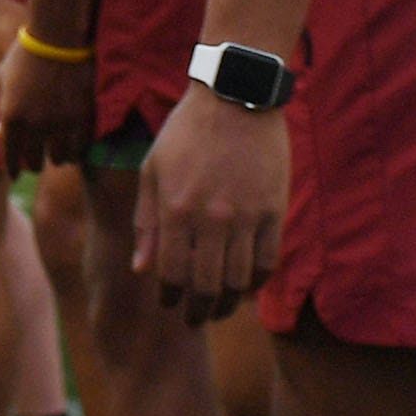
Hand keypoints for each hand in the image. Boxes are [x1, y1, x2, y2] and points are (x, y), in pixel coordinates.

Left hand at [0, 35, 95, 174]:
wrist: (57, 38)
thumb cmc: (24, 56)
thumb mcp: (3, 81)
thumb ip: (1, 111)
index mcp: (12, 116)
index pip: (10, 156)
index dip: (12, 168)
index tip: (14, 173)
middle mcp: (36, 125)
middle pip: (35, 162)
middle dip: (32, 163)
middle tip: (34, 162)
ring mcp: (62, 123)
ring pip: (60, 159)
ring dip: (56, 158)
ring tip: (55, 154)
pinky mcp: (84, 118)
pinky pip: (81, 147)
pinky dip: (76, 149)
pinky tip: (73, 146)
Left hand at [133, 86, 286, 325]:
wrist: (235, 97)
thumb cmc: (186, 133)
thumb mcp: (152, 170)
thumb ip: (146, 222)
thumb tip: (141, 270)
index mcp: (175, 208)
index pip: (172, 273)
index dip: (169, 297)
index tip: (168, 305)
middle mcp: (210, 219)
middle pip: (207, 286)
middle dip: (198, 311)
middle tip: (195, 319)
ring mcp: (246, 217)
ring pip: (239, 282)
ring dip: (228, 304)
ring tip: (219, 309)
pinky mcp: (274, 212)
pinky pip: (268, 262)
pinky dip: (257, 283)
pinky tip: (247, 286)